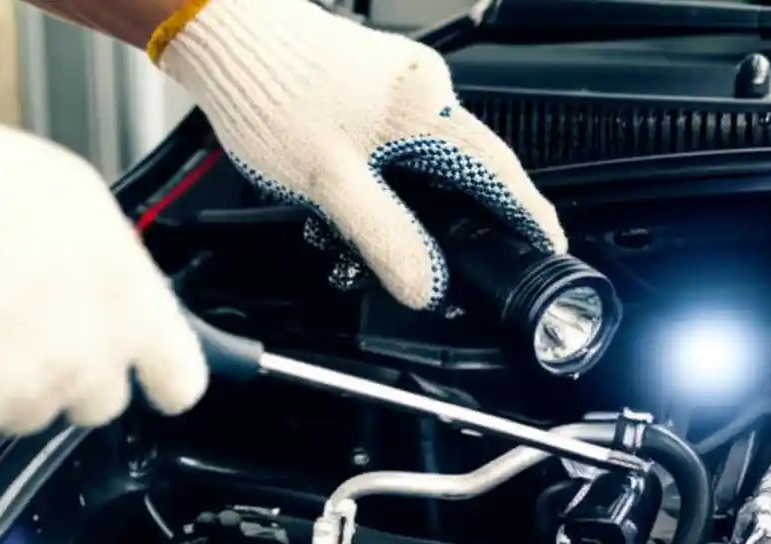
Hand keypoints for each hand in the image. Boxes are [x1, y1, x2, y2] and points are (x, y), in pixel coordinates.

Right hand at [0, 111, 206, 457]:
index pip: (179, 376)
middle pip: (96, 400)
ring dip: (3, 386)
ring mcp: (22, 397)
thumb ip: (103, 257)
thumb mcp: (73, 198)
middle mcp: (86, 363)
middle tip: (27, 330)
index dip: (167, 380)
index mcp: (130, 307)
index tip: (162, 384)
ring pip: (24, 412)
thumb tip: (95, 266)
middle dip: (69, 375)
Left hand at [152, 0, 566, 309]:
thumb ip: (385, 237)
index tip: (548, 243)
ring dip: (416, 197)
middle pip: (466, 167)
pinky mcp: (368, 83)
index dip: (528, 215)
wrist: (222, 33)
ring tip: (388, 232)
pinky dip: (390, 173)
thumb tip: (424, 284)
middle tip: (463, 259)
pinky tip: (356, 194)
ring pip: (427, 155)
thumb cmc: (271, 90)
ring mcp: (397, 82)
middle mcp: (423, 89)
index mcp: (428, 110)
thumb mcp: (331, 181)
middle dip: (463, 216)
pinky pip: (399, 138)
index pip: (500, 173)